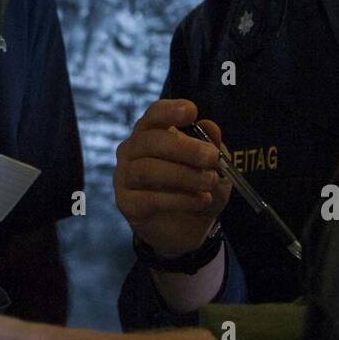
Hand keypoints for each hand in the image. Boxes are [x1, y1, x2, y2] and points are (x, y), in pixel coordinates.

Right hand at [114, 99, 230, 258]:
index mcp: (151, 132)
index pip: (154, 114)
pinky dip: (179, 199)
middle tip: (212, 157)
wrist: (188, 228)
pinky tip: (201, 201)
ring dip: (183, 175)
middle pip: (150, 141)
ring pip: (148, 170)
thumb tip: (210, 127)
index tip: (192, 112)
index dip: (170, 111)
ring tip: (209, 182)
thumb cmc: (196, 187)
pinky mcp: (126, 203)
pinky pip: (150, 199)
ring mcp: (125, 176)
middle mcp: (132, 150)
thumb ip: (212, 146)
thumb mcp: (213, 167)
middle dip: (184, 148)